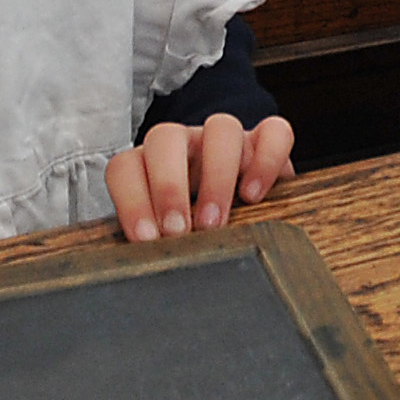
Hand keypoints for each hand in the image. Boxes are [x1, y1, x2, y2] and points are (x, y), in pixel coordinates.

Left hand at [102, 110, 295, 240]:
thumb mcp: (168, 236)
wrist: (241, 211)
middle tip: (178, 231)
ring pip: (221, 128)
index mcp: (149, 165)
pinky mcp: (264, 143)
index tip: (146, 239)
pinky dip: (266, 160)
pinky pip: (274, 132)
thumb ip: (154, 244)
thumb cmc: (193, 229)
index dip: (131, 200)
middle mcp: (185, 144)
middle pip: (166, 137)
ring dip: (216, 176)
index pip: (126, 166)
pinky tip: (256, 196)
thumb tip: (145, 270)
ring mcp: (225, 139)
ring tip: (216, 223)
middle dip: (169, 186)